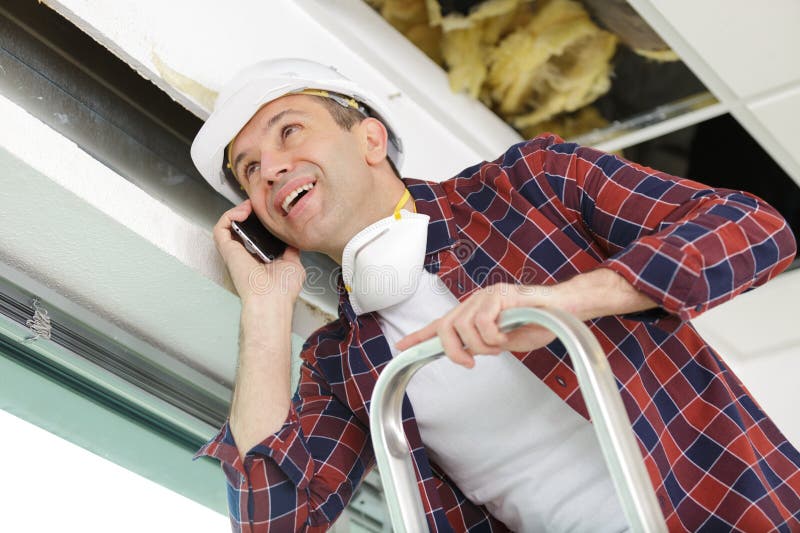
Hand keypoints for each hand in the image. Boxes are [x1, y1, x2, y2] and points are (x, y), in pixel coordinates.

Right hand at [213, 199, 304, 303]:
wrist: (273, 300)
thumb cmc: (283, 290)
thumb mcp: (293, 263)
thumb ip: (291, 249)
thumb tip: (293, 237)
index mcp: (260, 257)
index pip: (256, 233)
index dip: (260, 219)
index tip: (270, 209)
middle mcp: (245, 253)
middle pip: (241, 225)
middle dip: (249, 211)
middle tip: (260, 203)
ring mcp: (235, 251)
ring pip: (228, 224)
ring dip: (238, 210)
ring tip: (251, 205)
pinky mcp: (227, 250)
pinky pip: (221, 227)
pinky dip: (229, 215)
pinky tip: (243, 212)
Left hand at [395, 269, 659, 368]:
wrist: (565, 310)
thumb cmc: (538, 324)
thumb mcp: (505, 341)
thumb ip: (484, 344)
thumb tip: (468, 352)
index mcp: (475, 312)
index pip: (442, 323)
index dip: (420, 336)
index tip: (402, 347)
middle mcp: (476, 300)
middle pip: (446, 327)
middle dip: (454, 350)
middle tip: (470, 362)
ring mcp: (487, 295)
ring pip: (464, 327)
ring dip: (481, 346)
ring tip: (501, 346)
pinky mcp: (500, 295)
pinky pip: (484, 323)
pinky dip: (494, 337)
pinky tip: (507, 337)